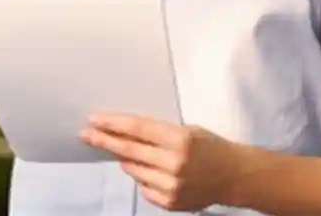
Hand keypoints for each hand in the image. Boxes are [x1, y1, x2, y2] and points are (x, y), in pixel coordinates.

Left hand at [80, 113, 245, 211]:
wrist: (235, 176)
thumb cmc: (209, 147)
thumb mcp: (185, 130)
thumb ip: (154, 132)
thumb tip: (118, 132)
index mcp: (180, 139)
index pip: (136, 129)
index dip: (112, 124)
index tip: (93, 120)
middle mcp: (175, 163)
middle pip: (128, 150)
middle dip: (104, 141)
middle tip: (86, 135)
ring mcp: (172, 185)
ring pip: (132, 169)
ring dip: (127, 160)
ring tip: (142, 155)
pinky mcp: (170, 201)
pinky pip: (142, 187)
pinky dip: (142, 177)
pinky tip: (156, 172)